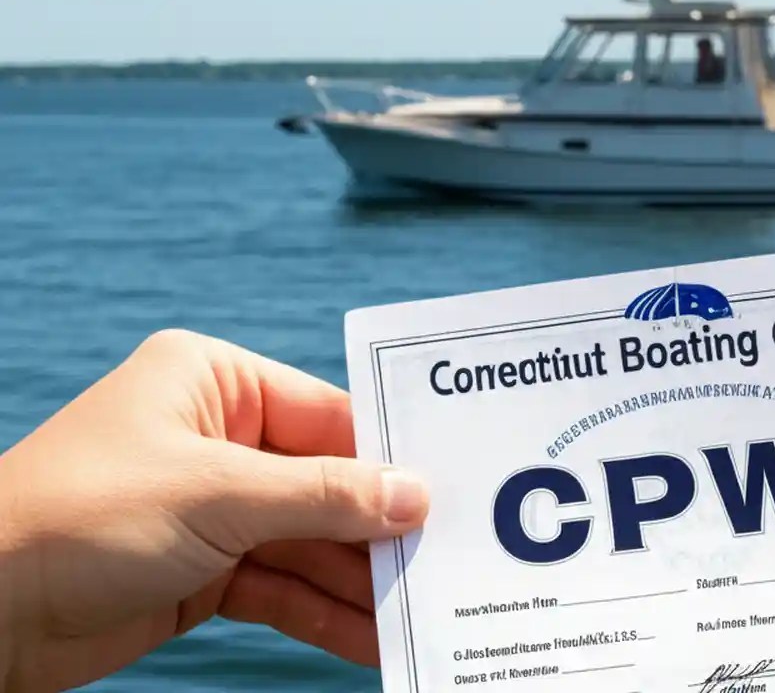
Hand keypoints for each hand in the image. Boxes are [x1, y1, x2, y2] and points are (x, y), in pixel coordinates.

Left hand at [0, 330, 428, 691]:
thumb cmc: (79, 517)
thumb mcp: (216, 494)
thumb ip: (324, 497)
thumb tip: (415, 496)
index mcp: (214, 383)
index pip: (328, 417)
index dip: (389, 460)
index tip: (450, 495)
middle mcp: (220, 439)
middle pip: (327, 485)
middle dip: (378, 531)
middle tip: (443, 563)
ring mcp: (215, 509)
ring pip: (310, 543)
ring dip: (358, 581)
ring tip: (418, 613)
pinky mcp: (207, 571)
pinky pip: (284, 587)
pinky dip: (324, 612)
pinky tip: (369, 637)